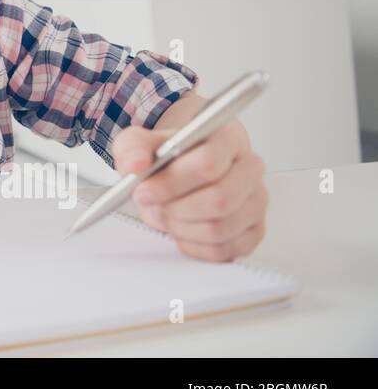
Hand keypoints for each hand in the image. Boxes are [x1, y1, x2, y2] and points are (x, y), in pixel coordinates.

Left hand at [112, 113, 267, 261]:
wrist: (184, 168)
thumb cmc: (168, 155)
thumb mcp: (140, 143)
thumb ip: (133, 150)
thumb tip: (136, 166)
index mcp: (227, 138)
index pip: (210, 163)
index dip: (172, 182)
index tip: (145, 189)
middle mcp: (249, 168)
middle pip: (219, 199)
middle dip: (176, 209)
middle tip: (153, 205)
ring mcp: (256, 201)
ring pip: (220, 228)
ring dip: (181, 227)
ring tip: (165, 214)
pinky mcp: (254, 230)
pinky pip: (223, 250)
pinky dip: (193, 245)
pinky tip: (181, 229)